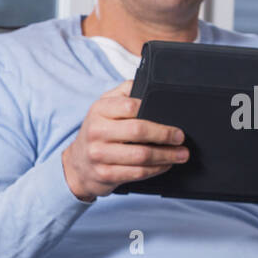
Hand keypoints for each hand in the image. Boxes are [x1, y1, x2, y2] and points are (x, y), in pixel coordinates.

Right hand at [62, 81, 189, 200]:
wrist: (77, 165)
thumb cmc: (97, 133)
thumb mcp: (103, 107)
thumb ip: (123, 93)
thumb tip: (147, 83)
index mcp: (99, 110)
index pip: (130, 106)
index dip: (154, 112)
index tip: (172, 119)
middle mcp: (96, 131)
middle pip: (138, 131)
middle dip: (165, 135)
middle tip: (180, 138)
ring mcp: (99, 155)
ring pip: (141, 156)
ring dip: (166, 156)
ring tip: (180, 154)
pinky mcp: (105, 174)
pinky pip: (137, 173)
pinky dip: (156, 169)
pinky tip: (164, 165)